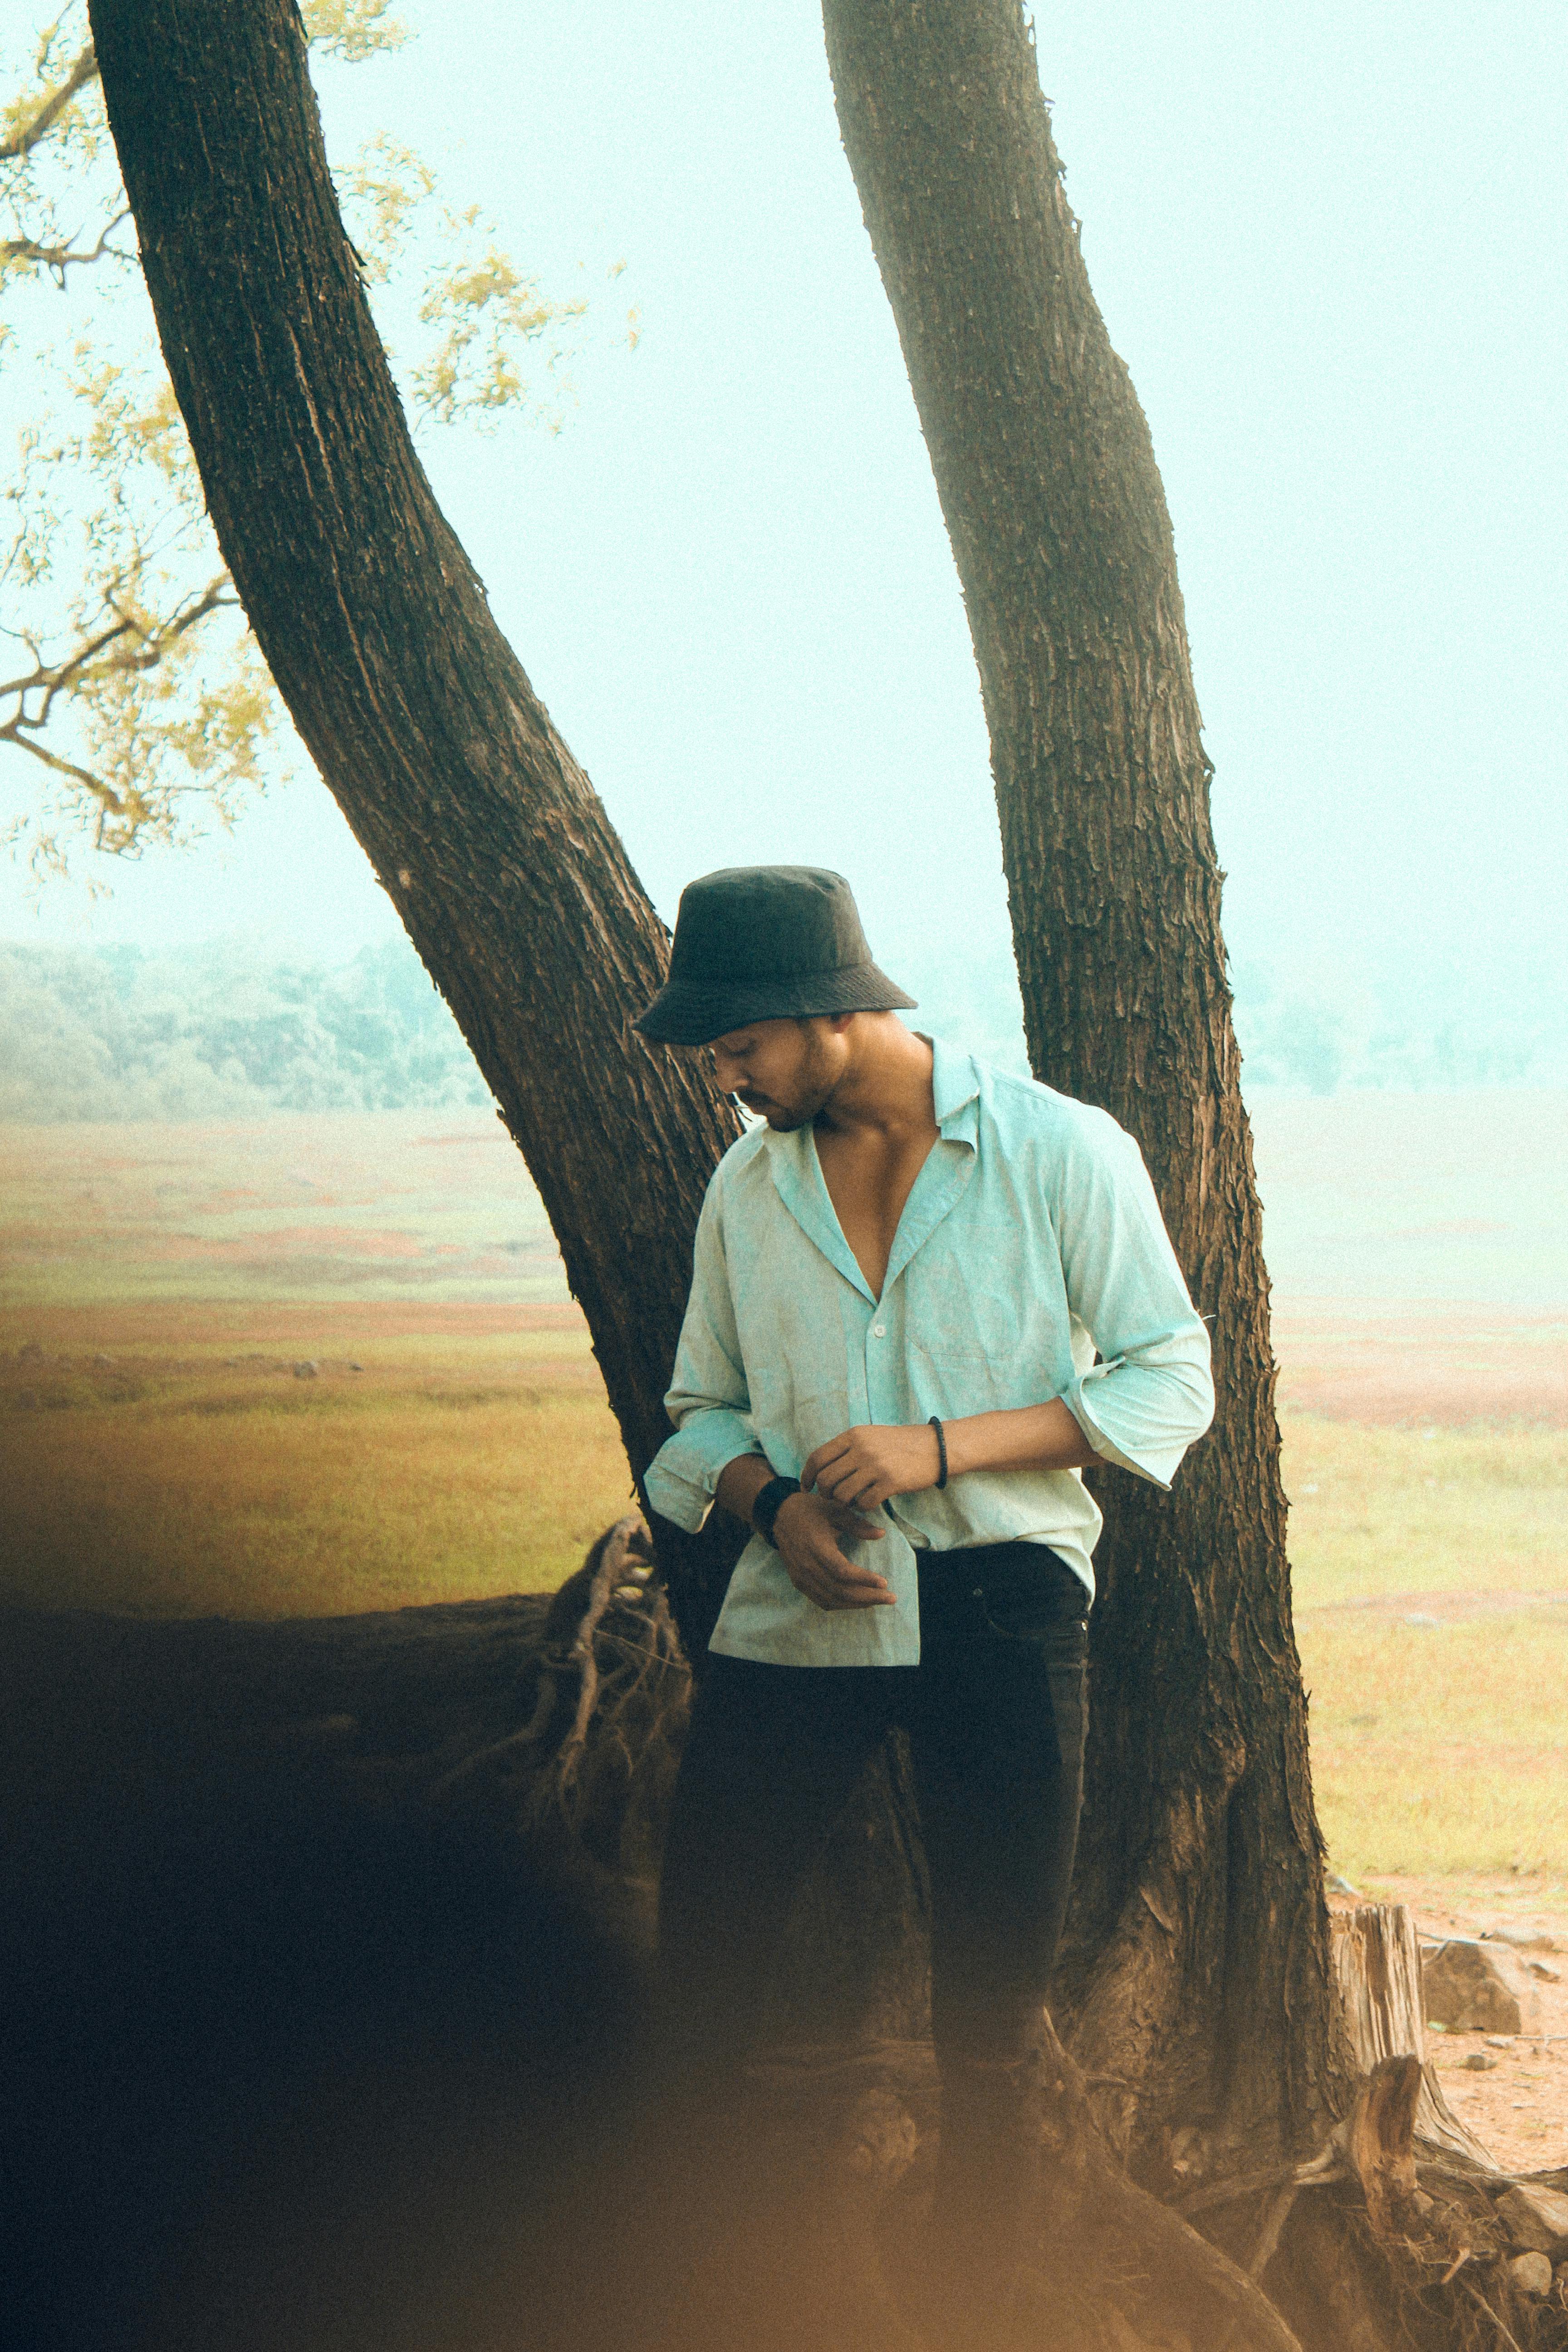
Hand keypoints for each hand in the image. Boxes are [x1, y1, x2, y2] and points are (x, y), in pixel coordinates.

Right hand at [772, 1490, 893, 1611]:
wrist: (780, 1516)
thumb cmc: (810, 1510)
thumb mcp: (834, 1509)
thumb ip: (857, 1524)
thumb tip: (881, 1534)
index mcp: (816, 1547)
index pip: (842, 1572)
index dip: (864, 1580)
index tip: (885, 1582)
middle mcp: (807, 1565)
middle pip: (839, 1591)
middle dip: (867, 1597)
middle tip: (890, 1597)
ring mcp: (801, 1576)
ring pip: (831, 1600)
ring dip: (856, 1604)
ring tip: (878, 1601)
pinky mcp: (799, 1582)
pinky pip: (821, 1601)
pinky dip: (841, 1605)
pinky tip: (857, 1602)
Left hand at [801, 1422, 942, 1511]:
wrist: (935, 1447)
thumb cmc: (899, 1443)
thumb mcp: (870, 1436)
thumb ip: (847, 1448)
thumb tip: (821, 1468)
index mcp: (853, 1436)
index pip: (818, 1458)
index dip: (807, 1476)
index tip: (806, 1487)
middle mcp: (861, 1449)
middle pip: (826, 1480)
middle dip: (824, 1494)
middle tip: (831, 1498)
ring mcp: (876, 1466)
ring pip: (842, 1495)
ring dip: (843, 1503)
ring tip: (851, 1500)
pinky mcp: (890, 1482)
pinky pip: (863, 1504)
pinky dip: (861, 1508)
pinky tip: (868, 1503)